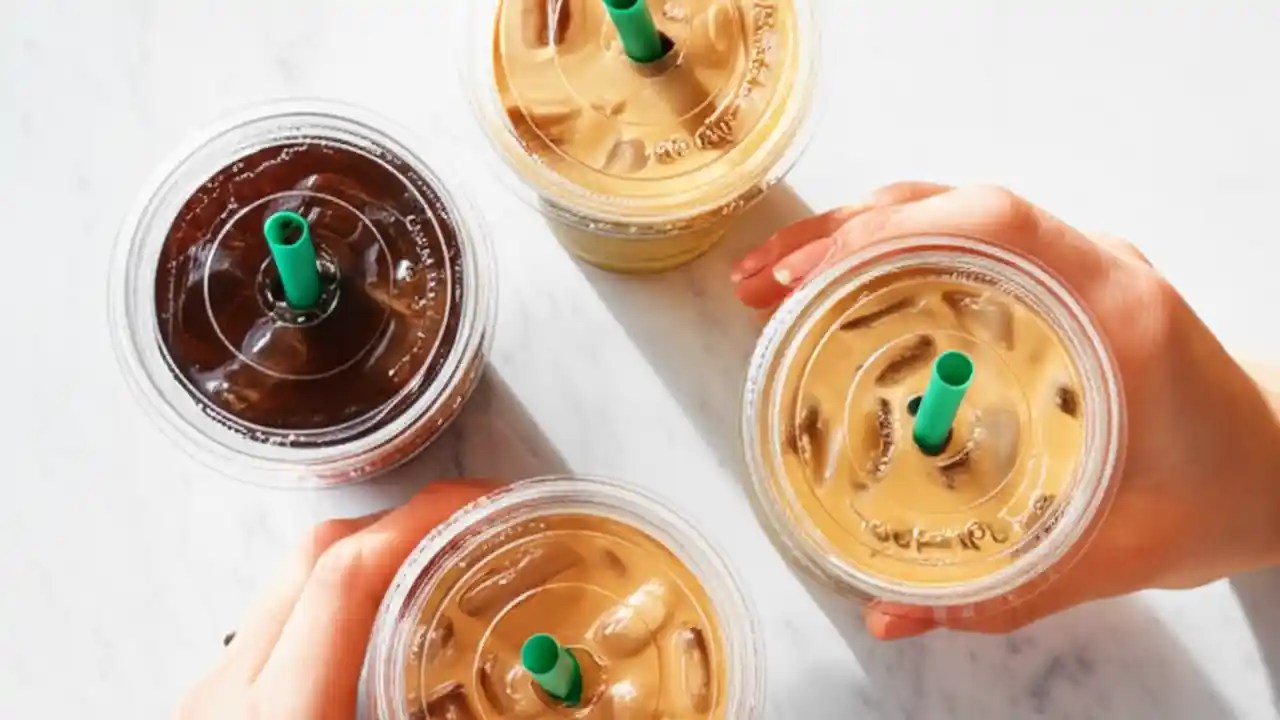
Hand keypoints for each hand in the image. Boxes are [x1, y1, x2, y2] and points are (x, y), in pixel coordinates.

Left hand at [174, 481, 490, 719]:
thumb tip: (519, 703)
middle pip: (315, 555)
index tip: (485, 504)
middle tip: (472, 530)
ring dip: (365, 559)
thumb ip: (442, 715)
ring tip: (433, 575)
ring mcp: (209, 692)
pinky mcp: (206, 704)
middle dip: (404, 524)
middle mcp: (232, 690)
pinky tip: (373, 636)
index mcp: (285, 714)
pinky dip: (330, 605)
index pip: (349, 576)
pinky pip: (273, 623)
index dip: (423, 521)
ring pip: (288, 582)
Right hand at [733, 183, 1279, 637]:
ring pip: (946, 212)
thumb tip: (888, 616)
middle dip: (838, 235)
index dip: (890, 232)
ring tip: (771, 285)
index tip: (811, 272)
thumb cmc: (1212, 498)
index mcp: (1112, 307)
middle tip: (759, 286)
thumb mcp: (1114, 555)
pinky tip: (833, 296)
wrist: (1274, 464)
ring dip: (851, 237)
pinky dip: (885, 255)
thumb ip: (1004, 592)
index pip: (994, 222)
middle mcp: (1088, 265)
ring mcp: (1070, 263)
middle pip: (948, 203)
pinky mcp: (1051, 280)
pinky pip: (958, 242)